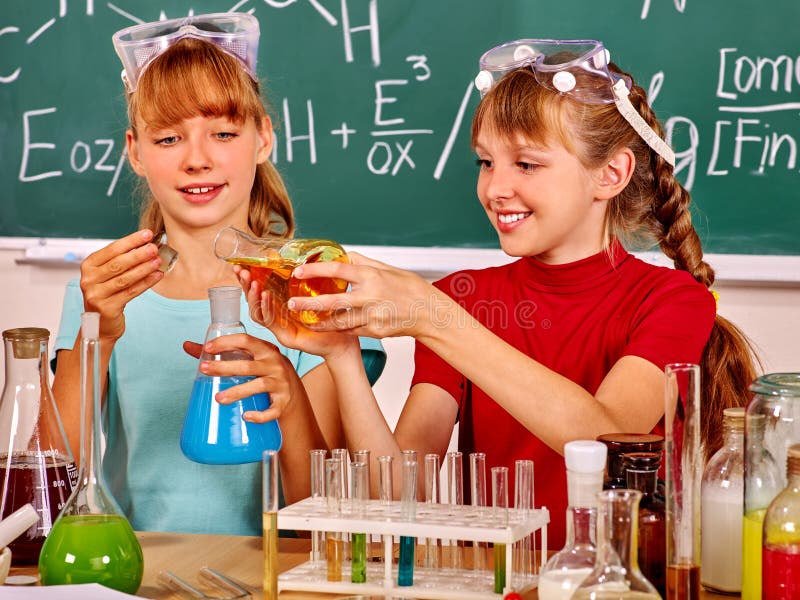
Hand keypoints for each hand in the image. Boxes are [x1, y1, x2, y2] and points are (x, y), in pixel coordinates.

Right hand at [80, 229, 163, 339]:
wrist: (101, 324)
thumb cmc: (107, 294)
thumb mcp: (108, 274)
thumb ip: (122, 260)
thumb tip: (146, 245)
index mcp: (88, 266)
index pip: (111, 249)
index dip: (131, 241)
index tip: (147, 234)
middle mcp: (89, 279)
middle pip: (117, 263)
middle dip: (138, 254)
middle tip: (154, 248)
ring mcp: (96, 294)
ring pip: (125, 278)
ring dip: (144, 268)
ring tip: (158, 261)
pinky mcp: (107, 307)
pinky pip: (131, 292)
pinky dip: (146, 283)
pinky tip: (157, 275)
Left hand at [183, 333, 300, 423]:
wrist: (291, 391)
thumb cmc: (263, 370)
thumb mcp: (248, 358)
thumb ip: (220, 352)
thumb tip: (187, 346)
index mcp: (265, 350)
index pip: (246, 341)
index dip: (227, 342)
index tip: (208, 348)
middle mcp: (274, 364)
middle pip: (248, 365)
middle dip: (224, 368)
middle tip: (204, 370)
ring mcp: (280, 383)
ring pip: (259, 386)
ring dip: (238, 392)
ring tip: (218, 398)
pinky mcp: (283, 402)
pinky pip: (272, 410)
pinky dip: (260, 415)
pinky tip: (246, 416)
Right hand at [234, 266, 357, 360]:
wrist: (342, 341)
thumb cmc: (330, 316)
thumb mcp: (314, 292)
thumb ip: (304, 278)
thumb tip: (299, 254)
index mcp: (280, 304)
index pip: (258, 289)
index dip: (248, 278)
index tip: (241, 264)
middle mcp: (276, 316)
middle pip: (253, 300)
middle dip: (245, 284)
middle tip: (241, 271)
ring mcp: (279, 328)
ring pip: (258, 312)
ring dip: (253, 296)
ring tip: (253, 282)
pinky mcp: (285, 337)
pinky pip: (271, 321)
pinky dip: (267, 307)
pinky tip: (266, 294)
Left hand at [287, 252, 438, 337]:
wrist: (429, 313)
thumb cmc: (410, 288)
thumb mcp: (387, 269)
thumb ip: (363, 263)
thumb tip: (343, 257)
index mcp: (372, 276)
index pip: (337, 270)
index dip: (315, 270)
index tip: (299, 271)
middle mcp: (370, 296)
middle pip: (332, 301)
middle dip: (308, 303)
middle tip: (291, 303)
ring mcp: (372, 316)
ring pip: (338, 321)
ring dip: (320, 321)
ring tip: (305, 320)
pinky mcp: (374, 331)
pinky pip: (351, 330)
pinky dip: (339, 328)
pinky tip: (328, 327)